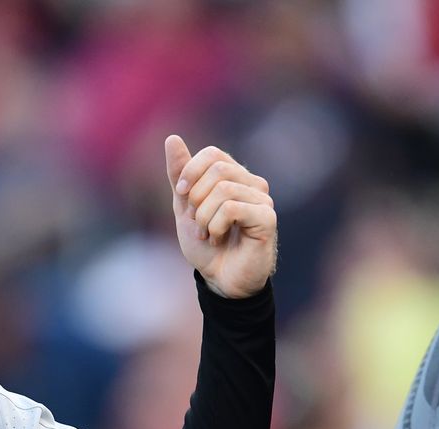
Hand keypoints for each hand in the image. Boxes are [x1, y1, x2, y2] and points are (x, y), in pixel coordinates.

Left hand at [166, 135, 276, 298]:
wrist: (219, 280)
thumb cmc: (206, 245)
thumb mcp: (185, 207)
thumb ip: (179, 175)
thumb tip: (171, 138)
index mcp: (235, 177)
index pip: (213, 154)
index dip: (191, 171)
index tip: (182, 195)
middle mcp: (253, 184)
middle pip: (217, 169)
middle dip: (196, 198)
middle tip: (197, 223)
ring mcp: (263, 201)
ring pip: (223, 190)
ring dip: (204, 217)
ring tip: (208, 234)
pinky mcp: (267, 219)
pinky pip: (232, 208)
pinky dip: (216, 226)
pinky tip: (219, 238)